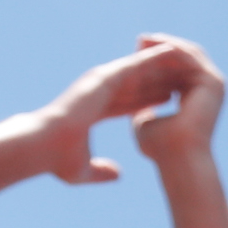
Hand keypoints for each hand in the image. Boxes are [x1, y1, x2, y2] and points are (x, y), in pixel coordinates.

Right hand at [27, 41, 209, 186]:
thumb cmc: (57, 159)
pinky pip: (135, 63)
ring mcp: (100, 83)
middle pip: (137, 85)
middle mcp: (98, 93)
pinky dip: (153, 57)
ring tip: (183, 58)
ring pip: (138, 71)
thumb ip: (100, 172)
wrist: (44, 145)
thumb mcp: (83, 170)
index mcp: (94, 111)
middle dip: (159, 80)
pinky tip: (172, 52)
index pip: (128, 104)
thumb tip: (118, 175)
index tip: (168, 99)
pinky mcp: (103, 77)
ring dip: (160, 65)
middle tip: (183, 77)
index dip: (148, 101)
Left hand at [127, 36, 227, 164]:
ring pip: (188, 54)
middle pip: (183, 59)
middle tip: (139, 39)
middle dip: (160, 47)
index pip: (176, 71)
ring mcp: (214, 85)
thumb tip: (127, 103)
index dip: (155, 60)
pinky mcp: (213, 82)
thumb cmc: (159, 148)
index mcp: (194, 98)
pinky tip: (153, 44)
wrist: (176, 158)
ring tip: (143, 39)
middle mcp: (207, 90)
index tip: (133, 52)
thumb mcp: (143, 121)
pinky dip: (171, 48)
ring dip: (164, 44)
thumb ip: (140, 108)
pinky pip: (190, 56)